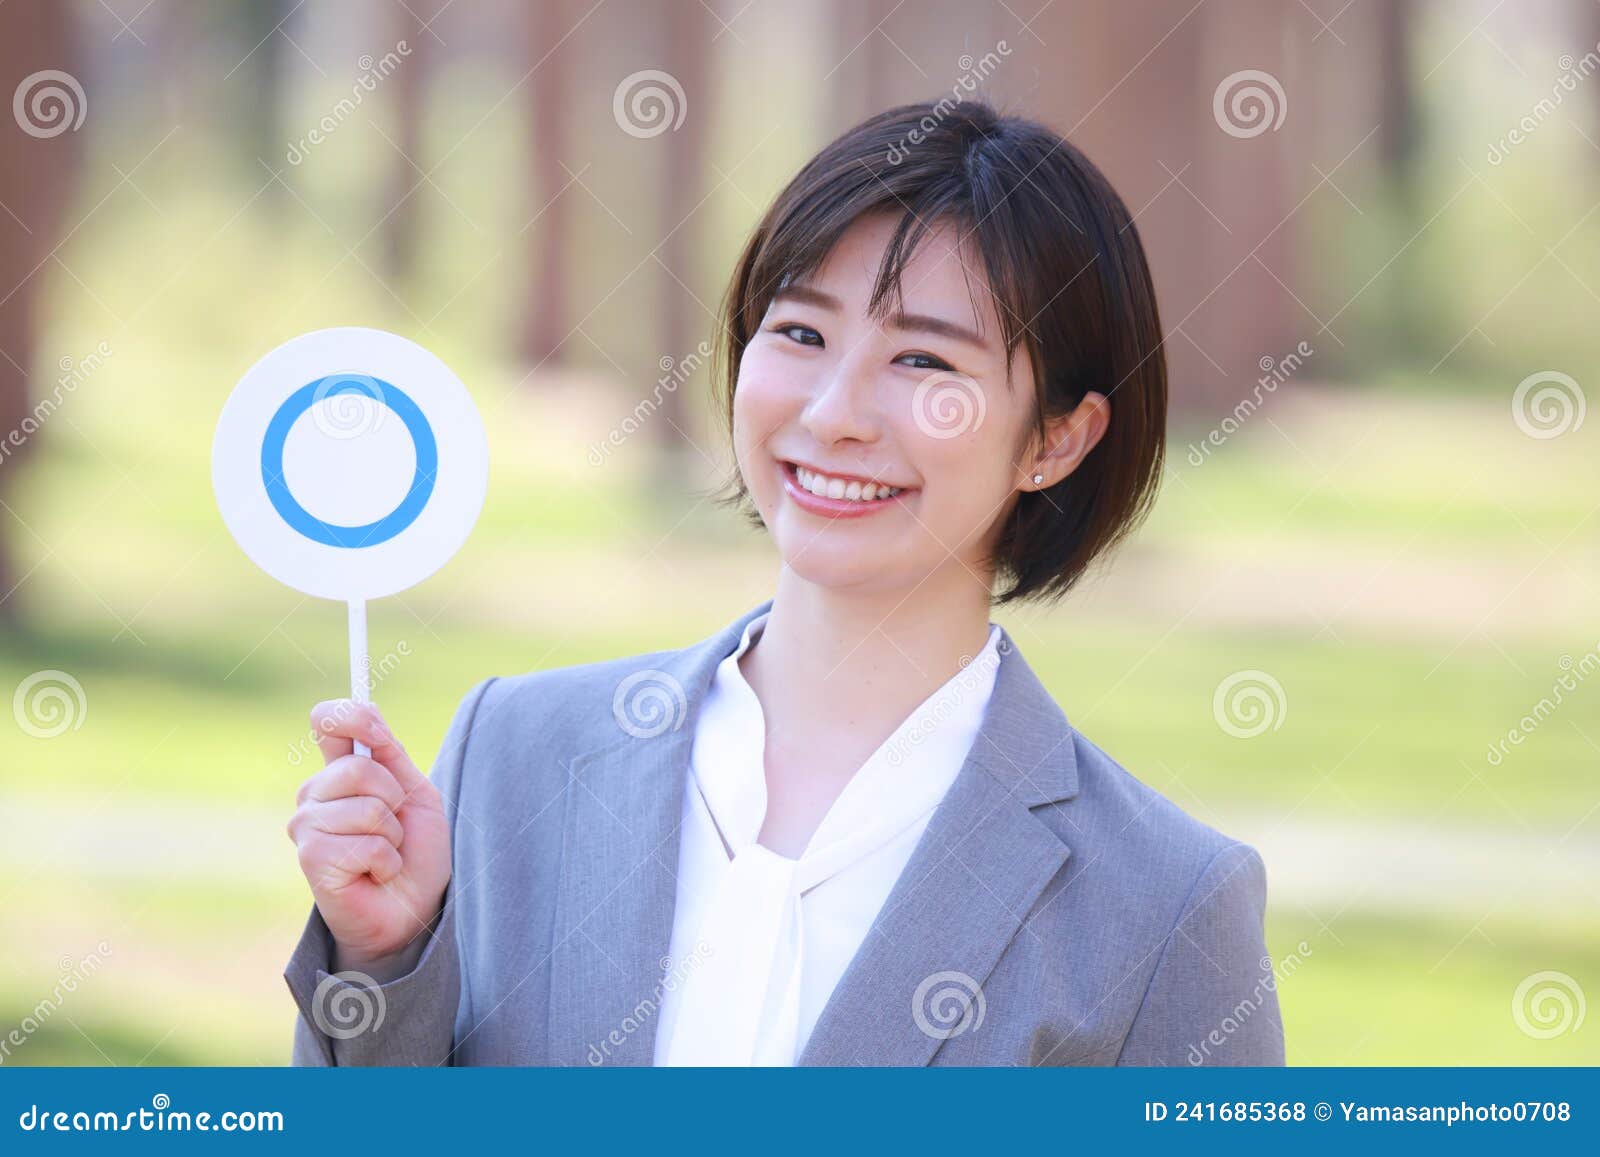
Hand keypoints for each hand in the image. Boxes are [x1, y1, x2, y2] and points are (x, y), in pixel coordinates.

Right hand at [286, 700, 451, 978]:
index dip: (351, 715)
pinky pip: (367, 843)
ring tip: (385, 854)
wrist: (412, 909)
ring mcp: (307, 826)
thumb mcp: (414, 792)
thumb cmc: (414, 852)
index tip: (379, 733)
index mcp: (339, 771)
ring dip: (392, 835)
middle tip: (393, 827)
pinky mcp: (311, 859)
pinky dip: (386, 861)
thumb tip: (366, 710)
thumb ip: (389, 754)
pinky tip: (376, 874)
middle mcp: (314, 794)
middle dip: (394, 798)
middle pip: (357, 767)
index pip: (327, 720)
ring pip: (366, 808)